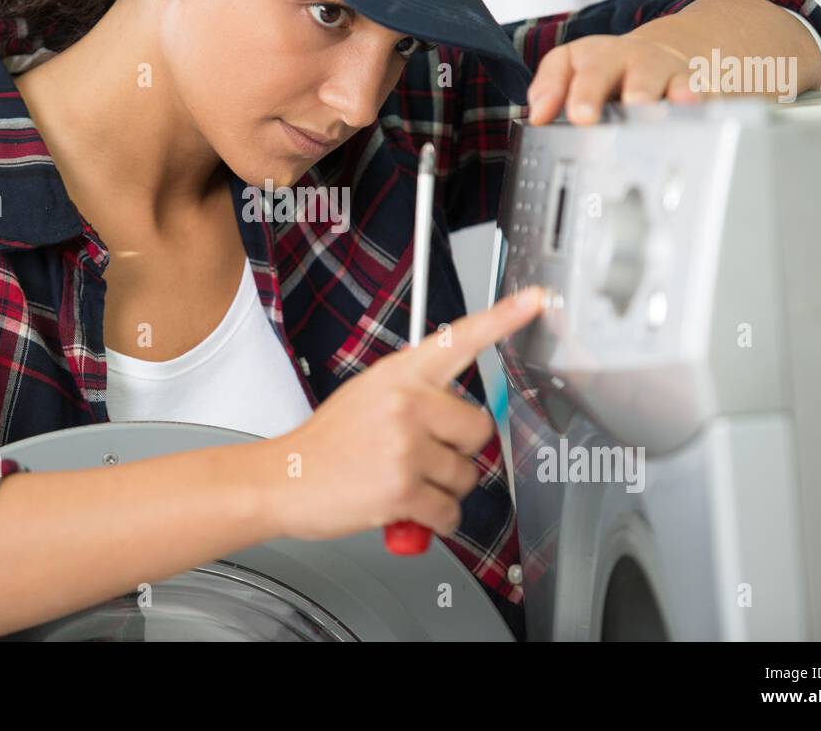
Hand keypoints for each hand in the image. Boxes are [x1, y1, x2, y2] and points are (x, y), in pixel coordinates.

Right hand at [261, 286, 543, 543]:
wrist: (284, 478)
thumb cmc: (327, 443)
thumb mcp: (368, 396)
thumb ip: (416, 396)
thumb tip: (456, 418)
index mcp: (400, 373)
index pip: (459, 339)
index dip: (503, 318)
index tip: (536, 300)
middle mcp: (406, 402)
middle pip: (479, 428)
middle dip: (458, 451)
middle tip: (421, 457)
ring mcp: (405, 444)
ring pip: (466, 475)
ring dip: (442, 489)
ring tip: (402, 480)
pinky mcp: (402, 487)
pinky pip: (449, 512)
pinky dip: (433, 520)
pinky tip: (404, 508)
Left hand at [524, 31, 696, 125]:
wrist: (671, 51)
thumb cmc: (615, 69)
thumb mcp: (577, 68)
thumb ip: (550, 89)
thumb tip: (537, 115)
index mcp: (592, 56)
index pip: (563, 65)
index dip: (552, 88)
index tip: (543, 114)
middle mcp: (625, 58)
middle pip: (605, 69)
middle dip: (591, 91)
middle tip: (584, 116)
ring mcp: (661, 69)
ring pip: (653, 77)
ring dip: (644, 92)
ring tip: (637, 106)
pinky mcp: (695, 84)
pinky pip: (696, 92)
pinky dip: (694, 101)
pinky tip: (691, 109)